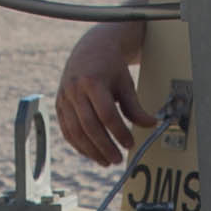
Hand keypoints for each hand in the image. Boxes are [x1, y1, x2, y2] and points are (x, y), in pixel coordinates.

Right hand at [54, 20, 152, 165]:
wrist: (91, 49)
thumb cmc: (110, 67)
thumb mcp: (125, 83)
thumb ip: (135, 107)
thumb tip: (150, 125)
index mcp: (92, 81)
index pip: (106, 114)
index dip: (119, 132)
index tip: (130, 143)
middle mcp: (75, 90)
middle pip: (89, 126)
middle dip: (104, 146)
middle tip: (117, 159)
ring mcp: (64, 98)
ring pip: (75, 132)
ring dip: (90, 151)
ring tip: (106, 161)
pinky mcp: (59, 105)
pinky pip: (66, 130)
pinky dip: (78, 145)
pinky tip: (91, 153)